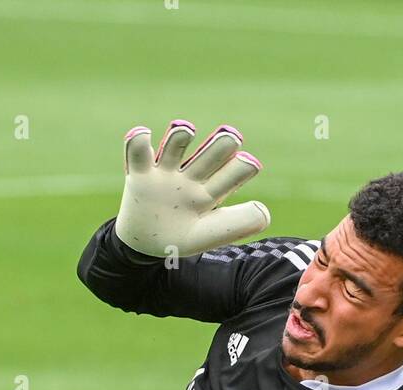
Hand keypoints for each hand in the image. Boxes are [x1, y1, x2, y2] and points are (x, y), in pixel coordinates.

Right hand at [114, 119, 270, 257]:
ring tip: (187, 129)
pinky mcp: (140, 175)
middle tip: (231, 137)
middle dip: (219, 146)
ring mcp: (165, 174)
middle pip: (207, 157)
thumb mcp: (208, 235)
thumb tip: (264, 212)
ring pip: (174, 149)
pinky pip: (138, 154)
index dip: (240, 169)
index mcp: (211, 191)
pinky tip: (143, 133)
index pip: (229, 176)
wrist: (145, 246)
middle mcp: (190, 177)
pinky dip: (138, 142)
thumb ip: (237, 225)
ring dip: (180, 137)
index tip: (249, 164)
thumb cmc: (181, 238)